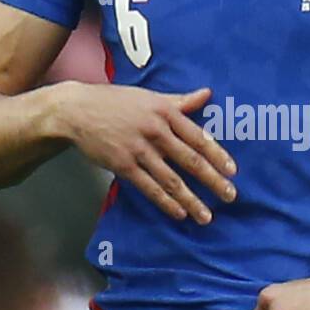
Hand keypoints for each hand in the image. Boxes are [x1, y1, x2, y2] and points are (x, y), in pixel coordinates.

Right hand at [56, 82, 235, 222]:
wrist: (77, 110)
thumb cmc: (115, 101)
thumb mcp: (150, 96)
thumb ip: (180, 100)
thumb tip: (206, 94)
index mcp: (165, 111)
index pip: (198, 137)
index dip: (217, 155)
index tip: (232, 171)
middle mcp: (155, 130)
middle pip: (190, 160)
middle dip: (213, 180)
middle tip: (230, 196)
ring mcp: (138, 149)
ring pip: (171, 178)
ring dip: (191, 199)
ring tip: (206, 215)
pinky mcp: (123, 165)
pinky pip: (148, 187)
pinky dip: (165, 201)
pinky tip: (179, 212)